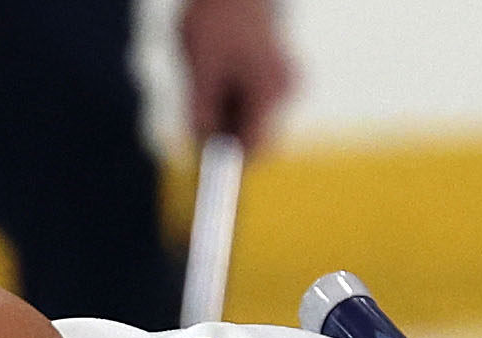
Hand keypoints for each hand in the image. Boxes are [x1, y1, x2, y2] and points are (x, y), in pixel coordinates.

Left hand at [177, 0, 297, 151]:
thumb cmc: (216, 17)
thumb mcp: (200, 65)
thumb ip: (202, 110)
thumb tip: (200, 145)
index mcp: (269, 89)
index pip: (252, 146)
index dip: (229, 164)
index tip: (209, 176)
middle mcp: (285, 88)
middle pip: (255, 133)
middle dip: (225, 132)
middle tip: (196, 116)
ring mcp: (285, 80)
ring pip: (252, 116)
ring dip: (227, 111)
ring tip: (207, 76)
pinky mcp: (278, 73)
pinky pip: (254, 100)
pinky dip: (233, 97)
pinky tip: (218, 68)